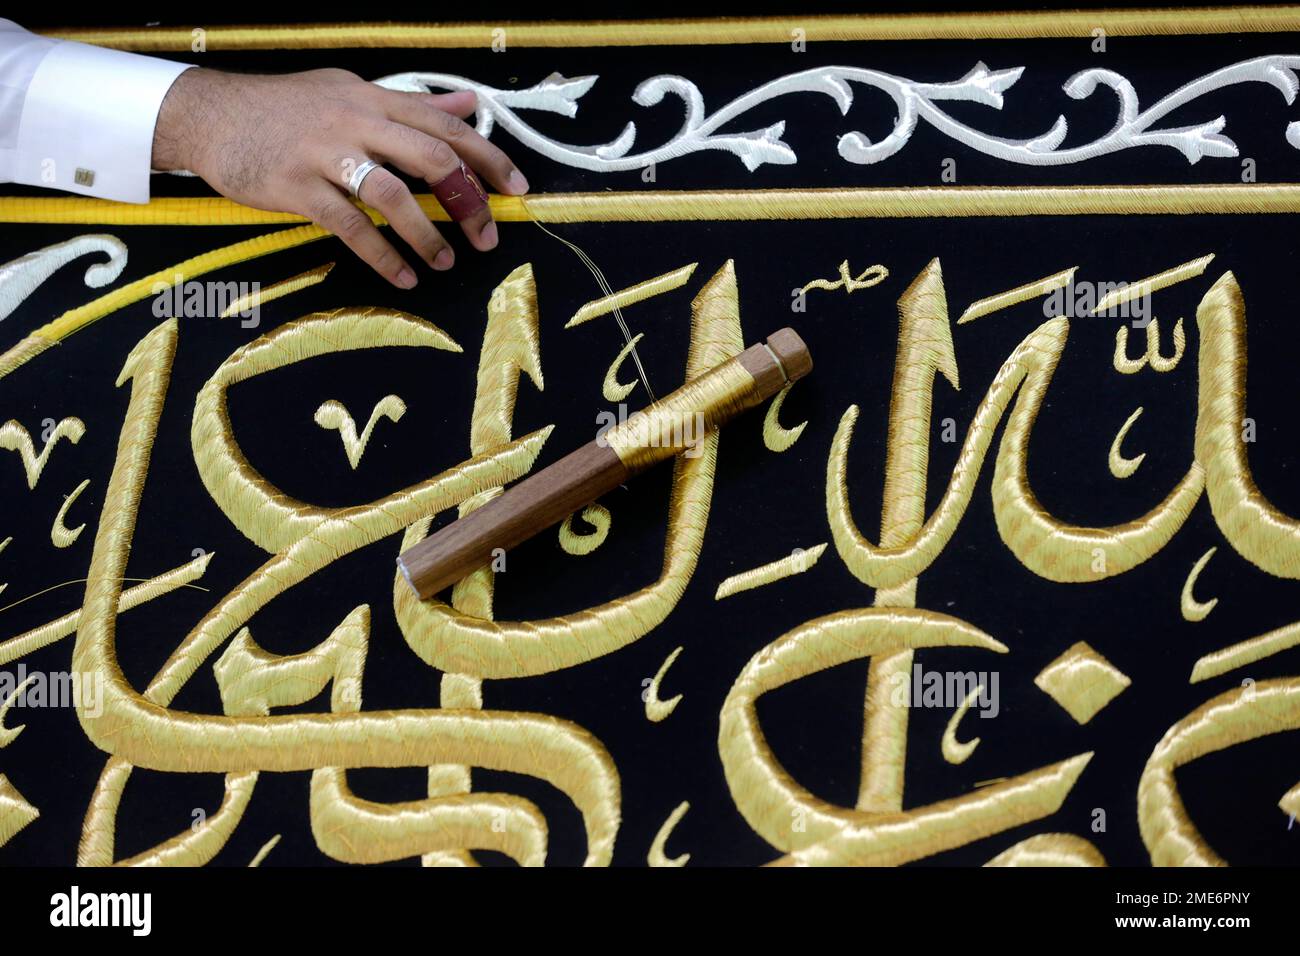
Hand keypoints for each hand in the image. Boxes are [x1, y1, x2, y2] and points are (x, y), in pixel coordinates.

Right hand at [151, 67, 528, 288]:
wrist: (209, 114)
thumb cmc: (284, 107)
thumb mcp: (349, 92)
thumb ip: (411, 102)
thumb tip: (467, 103)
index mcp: (374, 99)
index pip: (447, 124)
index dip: (488, 156)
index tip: (516, 188)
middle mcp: (356, 121)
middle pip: (432, 157)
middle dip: (469, 201)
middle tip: (488, 237)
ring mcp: (326, 153)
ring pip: (394, 195)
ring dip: (428, 235)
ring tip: (446, 263)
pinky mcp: (298, 186)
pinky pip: (351, 227)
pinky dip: (382, 255)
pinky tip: (402, 277)